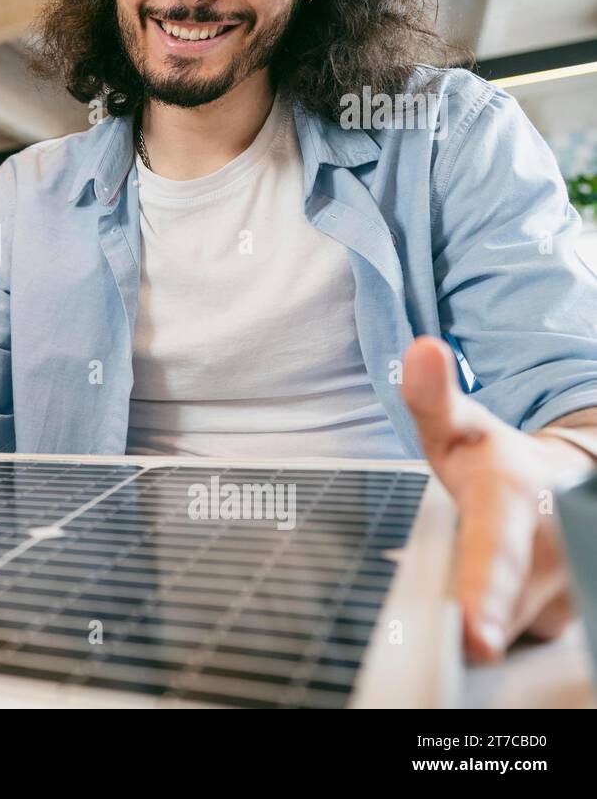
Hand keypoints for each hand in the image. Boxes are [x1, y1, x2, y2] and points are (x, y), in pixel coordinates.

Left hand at [400, 336, 588, 661]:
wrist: (565, 482)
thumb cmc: (494, 459)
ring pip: (506, 629)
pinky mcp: (567, 622)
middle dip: (465, 617)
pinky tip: (480, 609)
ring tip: (463, 593)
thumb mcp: (459, 424)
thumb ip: (432, 397)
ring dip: (476, 618)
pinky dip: (491, 629)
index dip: (486, 596)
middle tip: (440, 626)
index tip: (476, 638)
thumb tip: (420, 350)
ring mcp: (570, 592)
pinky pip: (514, 639)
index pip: (497, 553)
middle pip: (496, 609)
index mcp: (516, 501)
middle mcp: (556, 552)